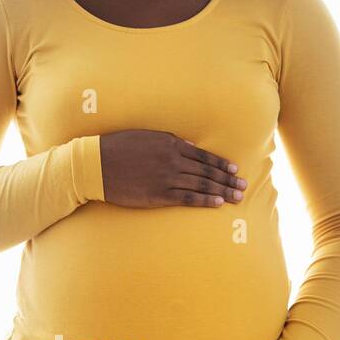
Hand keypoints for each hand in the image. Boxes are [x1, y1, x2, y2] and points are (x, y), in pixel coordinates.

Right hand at [99, 130, 246, 207]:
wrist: (96, 165)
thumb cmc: (118, 147)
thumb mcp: (145, 136)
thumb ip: (170, 140)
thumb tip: (190, 146)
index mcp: (171, 144)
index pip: (204, 156)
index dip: (221, 164)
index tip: (234, 170)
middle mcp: (172, 161)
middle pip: (207, 172)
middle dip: (228, 180)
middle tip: (243, 186)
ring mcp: (166, 178)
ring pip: (201, 185)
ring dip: (222, 191)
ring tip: (236, 197)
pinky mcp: (157, 195)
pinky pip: (187, 198)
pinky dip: (204, 200)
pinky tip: (217, 203)